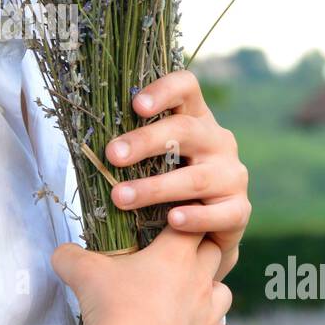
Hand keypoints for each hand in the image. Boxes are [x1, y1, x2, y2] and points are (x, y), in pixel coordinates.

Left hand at [104, 68, 250, 282]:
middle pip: (185, 131)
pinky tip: (172, 220)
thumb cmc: (166, 188)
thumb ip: (131, 147)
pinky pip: (220, 213)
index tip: (136, 105)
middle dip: (146, 141)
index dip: (163, 91)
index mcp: (195, 119)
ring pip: (195, 177)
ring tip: (121, 198)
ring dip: (155, 187)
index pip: (186, 88)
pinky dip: (195, 217)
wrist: (202, 236)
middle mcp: (218, 141)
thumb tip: (84, 142)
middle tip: (112, 155)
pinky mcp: (240, 210)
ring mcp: (232, 175)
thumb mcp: (152, 161)